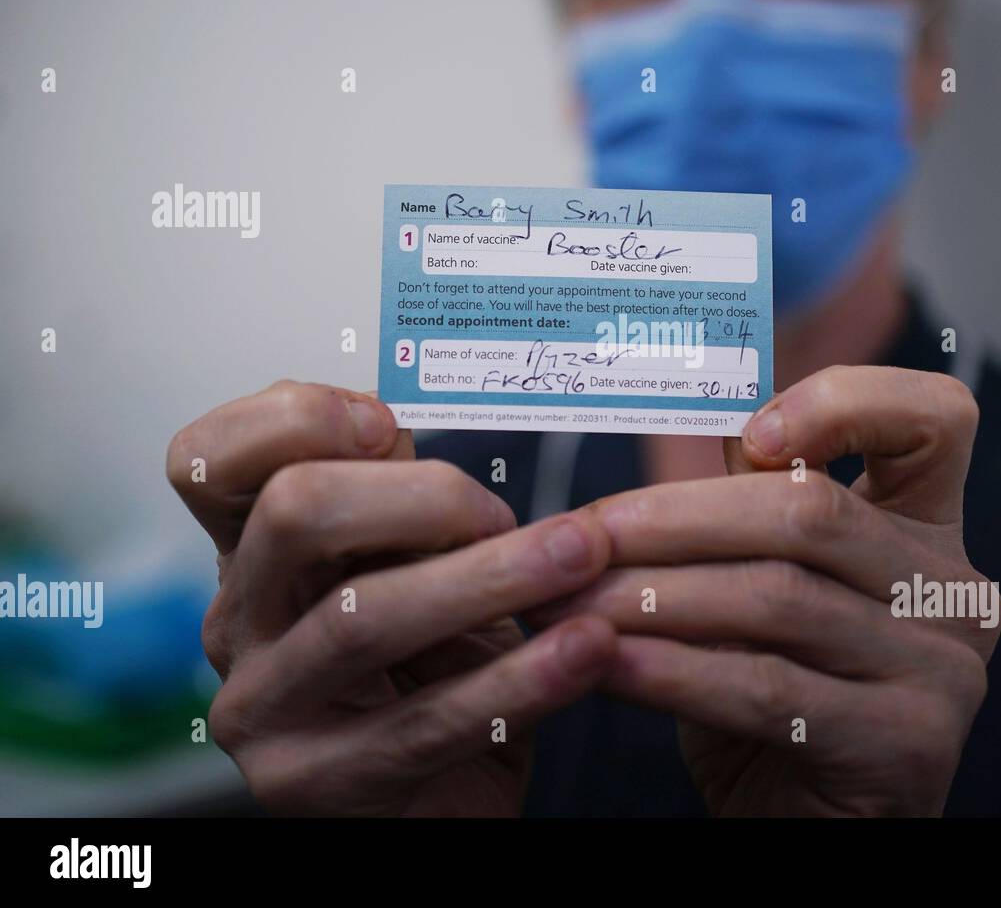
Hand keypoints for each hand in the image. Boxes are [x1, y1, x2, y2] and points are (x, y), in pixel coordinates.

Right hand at [168, 380, 616, 815]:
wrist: (442, 798)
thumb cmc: (434, 666)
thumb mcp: (415, 565)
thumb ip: (403, 497)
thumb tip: (415, 411)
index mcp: (252, 553)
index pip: (206, 457)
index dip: (294, 416)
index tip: (386, 421)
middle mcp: (238, 623)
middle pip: (294, 510)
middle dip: (425, 493)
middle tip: (505, 513)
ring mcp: (264, 708)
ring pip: (364, 617)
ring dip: (492, 577)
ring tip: (581, 557)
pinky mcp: (312, 785)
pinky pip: (425, 721)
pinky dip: (521, 677)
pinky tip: (585, 648)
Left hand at [530, 366, 1000, 815]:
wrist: (802, 818)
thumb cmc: (775, 685)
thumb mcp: (767, 582)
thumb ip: (747, 502)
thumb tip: (671, 399)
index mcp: (927, 526)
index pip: (938, 416)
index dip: (848, 400)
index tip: (750, 431)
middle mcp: (952, 587)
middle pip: (812, 512)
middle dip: (673, 520)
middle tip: (578, 537)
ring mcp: (940, 667)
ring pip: (776, 597)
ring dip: (651, 597)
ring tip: (564, 604)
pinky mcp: (905, 743)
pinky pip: (766, 688)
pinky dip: (671, 671)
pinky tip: (603, 665)